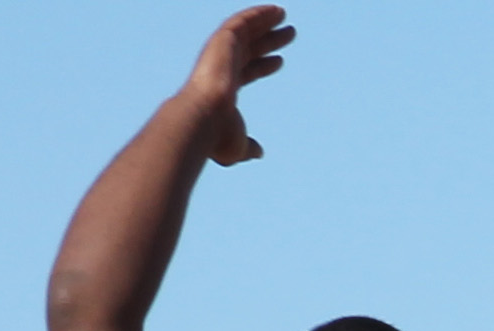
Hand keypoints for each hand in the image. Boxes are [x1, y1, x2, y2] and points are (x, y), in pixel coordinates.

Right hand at [190, 8, 290, 163]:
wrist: (203, 119)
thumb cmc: (218, 137)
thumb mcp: (237, 146)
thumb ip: (248, 147)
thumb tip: (259, 152)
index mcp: (224, 89)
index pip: (247, 72)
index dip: (264, 66)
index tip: (280, 61)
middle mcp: (222, 68)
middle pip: (250, 49)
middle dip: (269, 40)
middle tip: (289, 33)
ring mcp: (221, 53)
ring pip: (246, 32)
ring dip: (264, 22)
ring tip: (283, 14)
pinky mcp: (222, 41)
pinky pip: (241, 22)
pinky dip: (257, 15)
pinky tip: (274, 10)